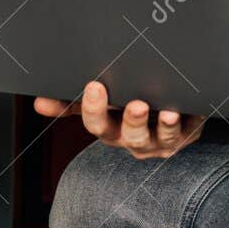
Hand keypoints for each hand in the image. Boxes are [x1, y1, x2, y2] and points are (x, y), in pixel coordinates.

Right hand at [33, 81, 205, 159]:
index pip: (97, 125)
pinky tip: (187, 110)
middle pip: (131, 135)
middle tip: (135, 104)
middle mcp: (134, 140)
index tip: (94, 87)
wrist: (166, 119)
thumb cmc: (125, 109)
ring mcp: (161, 141)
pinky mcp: (187, 134)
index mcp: (110, 130)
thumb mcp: (100, 107)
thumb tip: (39, 103)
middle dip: (133, 121)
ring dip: (164, 126)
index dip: (95, 109)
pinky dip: (189, 122)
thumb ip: (71, 104)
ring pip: (162, 137)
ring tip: (167, 113)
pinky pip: (189, 131)